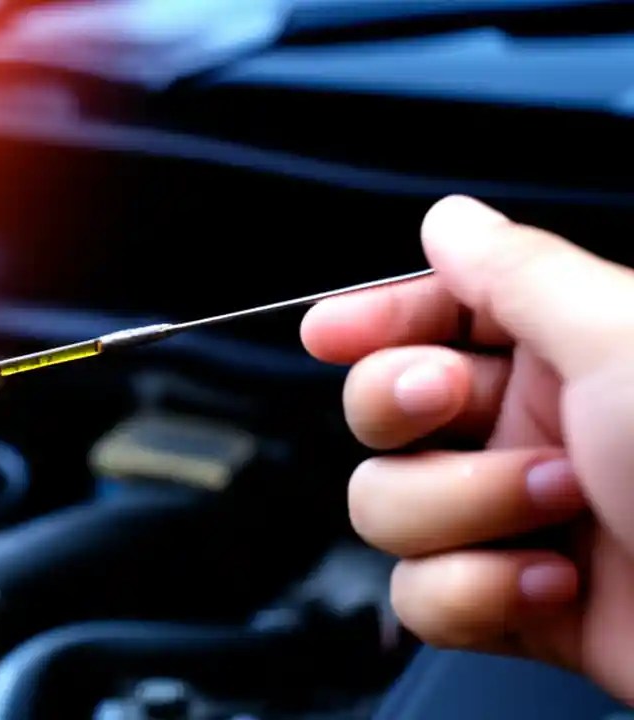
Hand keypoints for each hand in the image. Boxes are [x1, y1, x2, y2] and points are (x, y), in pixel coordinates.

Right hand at [300, 195, 633, 702]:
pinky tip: (548, 580)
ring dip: (458, 509)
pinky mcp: (512, 604)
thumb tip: (449, 221)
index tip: (330, 331)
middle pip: (380, 408)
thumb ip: (516, 272)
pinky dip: (473, 591)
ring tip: (553, 506)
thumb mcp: (623, 337)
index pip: (433, 315)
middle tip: (450, 402)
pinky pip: (420, 594)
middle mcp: (532, 428)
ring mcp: (514, 518)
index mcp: (562, 351)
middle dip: (399, 407)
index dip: (373, 317)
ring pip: (385, 504)